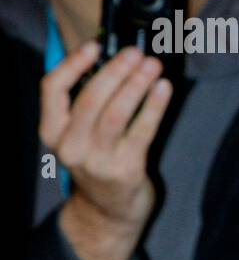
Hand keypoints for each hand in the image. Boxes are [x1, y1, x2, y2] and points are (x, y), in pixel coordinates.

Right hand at [39, 42, 171, 259]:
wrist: (109, 213)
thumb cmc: (99, 163)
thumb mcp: (80, 135)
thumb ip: (87, 103)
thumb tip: (112, 61)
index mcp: (52, 132)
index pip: (52, 89)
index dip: (73, 63)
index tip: (96, 46)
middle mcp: (70, 146)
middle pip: (89, 98)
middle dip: (115, 71)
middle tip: (136, 53)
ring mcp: (97, 160)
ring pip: (115, 114)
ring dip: (137, 85)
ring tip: (153, 66)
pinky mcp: (126, 169)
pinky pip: (142, 131)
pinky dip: (154, 106)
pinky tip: (164, 89)